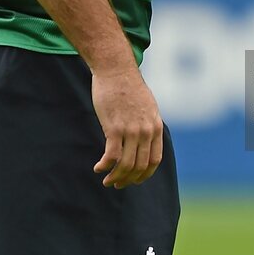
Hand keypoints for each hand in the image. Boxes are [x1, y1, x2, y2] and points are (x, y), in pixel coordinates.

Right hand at [91, 67, 163, 188]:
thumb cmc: (128, 87)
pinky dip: (104, 166)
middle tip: (116, 184)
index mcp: (155, 126)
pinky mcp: (114, 128)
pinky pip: (111, 156)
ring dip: (115, 177)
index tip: (134, 180)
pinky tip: (98, 168)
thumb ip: (147, 123)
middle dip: (128, 180)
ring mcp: (131, 130)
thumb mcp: (147, 106)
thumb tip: (144, 139)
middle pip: (140, 166)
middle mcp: (146, 131)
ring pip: (125, 165)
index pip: (155, 160)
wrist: (116, 70)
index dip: (144, 175)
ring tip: (106, 180)